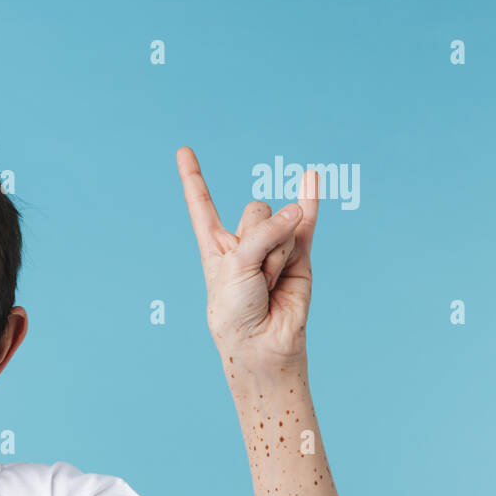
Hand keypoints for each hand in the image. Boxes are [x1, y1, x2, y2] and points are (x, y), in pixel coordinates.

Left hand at [175, 147, 318, 369]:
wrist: (263, 343)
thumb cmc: (235, 310)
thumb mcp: (235, 267)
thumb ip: (263, 233)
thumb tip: (297, 209)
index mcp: (215, 246)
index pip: (201, 206)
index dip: (193, 179)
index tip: (183, 152)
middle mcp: (243, 242)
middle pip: (255, 211)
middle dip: (258, 239)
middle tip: (254, 275)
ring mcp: (273, 247)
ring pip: (282, 225)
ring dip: (277, 254)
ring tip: (270, 283)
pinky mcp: (300, 255)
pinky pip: (308, 222)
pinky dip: (311, 199)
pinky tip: (312, 176)